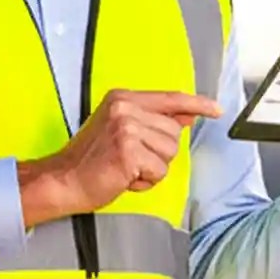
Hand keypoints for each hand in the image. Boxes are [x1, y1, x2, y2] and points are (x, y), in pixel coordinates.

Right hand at [17, 89, 221, 226]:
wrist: (63, 179)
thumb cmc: (90, 159)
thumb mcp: (121, 129)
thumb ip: (154, 120)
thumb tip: (188, 115)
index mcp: (123, 98)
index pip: (170, 97)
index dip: (197, 103)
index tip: (216, 109)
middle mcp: (125, 107)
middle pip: (174, 132)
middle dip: (158, 152)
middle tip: (130, 158)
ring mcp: (126, 128)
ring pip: (170, 152)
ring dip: (152, 167)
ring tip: (126, 167)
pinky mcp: (128, 151)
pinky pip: (159, 170)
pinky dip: (145, 181)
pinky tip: (124, 177)